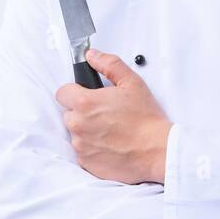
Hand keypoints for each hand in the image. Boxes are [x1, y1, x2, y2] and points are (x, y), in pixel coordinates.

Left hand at [55, 48, 172, 184]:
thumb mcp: (132, 83)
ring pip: (75, 133)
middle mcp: (78, 125)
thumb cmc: (146, 118)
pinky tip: (111, 145)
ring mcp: (80, 146)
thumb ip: (109, 64)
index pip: (62, 93)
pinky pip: (82, 151)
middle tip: (105, 114)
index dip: (75, 92)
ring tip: (111, 131)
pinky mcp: (86, 162)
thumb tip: (92, 55)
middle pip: (68, 113)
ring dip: (87, 131)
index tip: (88, 96)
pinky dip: (92, 148)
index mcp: (85, 103)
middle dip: (82, 112)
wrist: (157, 151)